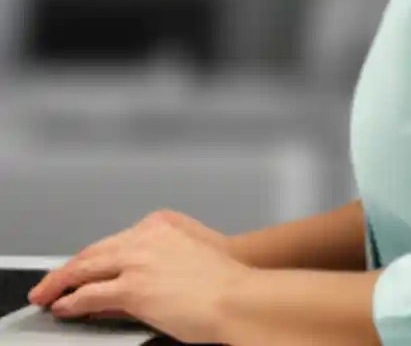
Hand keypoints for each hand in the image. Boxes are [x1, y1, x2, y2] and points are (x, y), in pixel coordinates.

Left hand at [27, 210, 250, 343]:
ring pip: (84, 269)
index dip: (92, 256)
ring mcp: (138, 261)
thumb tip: (128, 285)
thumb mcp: (192, 257)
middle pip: (94, 251)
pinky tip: (63, 307)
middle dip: (68, 269)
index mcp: (163, 223)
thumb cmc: (229, 282)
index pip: (114, 240)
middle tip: (51, 282)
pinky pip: (89, 295)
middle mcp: (147, 236)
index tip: (82, 265)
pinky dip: (70, 302)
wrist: (242, 297)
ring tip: (47, 294)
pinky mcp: (132, 288)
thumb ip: (157, 265)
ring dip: (60, 283)